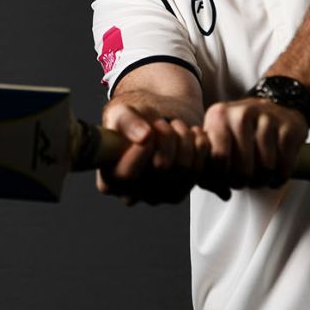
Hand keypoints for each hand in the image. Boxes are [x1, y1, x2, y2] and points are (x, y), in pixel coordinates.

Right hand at [95, 102, 212, 204]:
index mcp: (109, 179)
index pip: (125, 175)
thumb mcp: (121, 112)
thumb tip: (142, 136)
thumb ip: (126, 121)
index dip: (140, 151)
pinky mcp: (179, 193)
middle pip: (160, 168)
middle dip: (166, 136)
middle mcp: (131, 194)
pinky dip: (199, 147)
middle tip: (162, 123)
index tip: (150, 131)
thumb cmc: (133, 121)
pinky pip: (197, 170)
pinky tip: (193, 134)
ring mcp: (156, 197)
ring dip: (184, 138)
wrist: (155, 125)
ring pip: (182, 168)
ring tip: (176, 125)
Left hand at [199, 98, 308, 196]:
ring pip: (265, 167)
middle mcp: (242, 113)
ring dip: (263, 180)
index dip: (224, 177)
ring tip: (260, 179)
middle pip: (243, 167)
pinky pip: (285, 163)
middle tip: (245, 182)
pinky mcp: (289, 126)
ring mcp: (268, 118)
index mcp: (219, 116)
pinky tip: (276, 176)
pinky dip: (281, 176)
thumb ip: (212, 162)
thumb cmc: (242, 129)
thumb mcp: (220, 137)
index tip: (227, 181)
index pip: (219, 158)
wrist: (275, 108)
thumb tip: (221, 191)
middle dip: (244, 182)